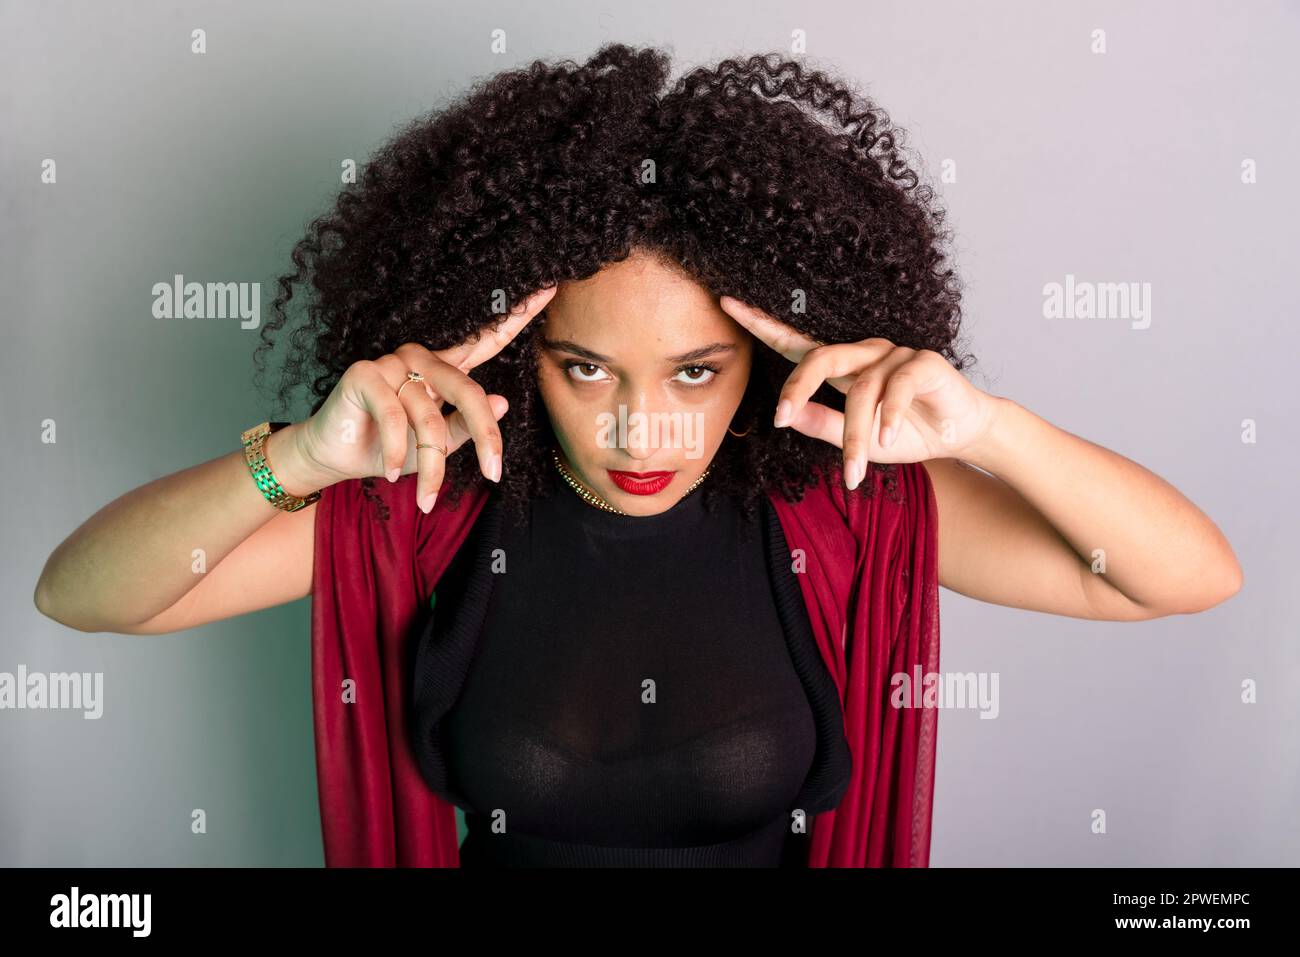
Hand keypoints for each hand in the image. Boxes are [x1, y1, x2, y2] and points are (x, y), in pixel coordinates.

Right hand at [295, 285, 556, 511]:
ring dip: (431, 466)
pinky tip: (392, 472)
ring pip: (429, 418)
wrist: (336, 458)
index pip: (487, 341)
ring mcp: (392, 362)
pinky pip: (395, 417)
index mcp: (444, 369)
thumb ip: (467, 426)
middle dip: (486, 437)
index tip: (551, 288)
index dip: (517, 316)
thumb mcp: (438, 443)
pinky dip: (397, 452)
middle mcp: (421, 358)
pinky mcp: (364, 373)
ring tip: (425, 498)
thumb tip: (501, 403)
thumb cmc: (391, 448)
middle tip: (494, 474)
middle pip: (468, 390)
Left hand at [720, 295, 996, 489]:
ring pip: (860, 390)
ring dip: (855, 436)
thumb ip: (824, 425)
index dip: (762, 324)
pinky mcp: (923, 362)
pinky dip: (889, 417)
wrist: (959, 436)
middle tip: (781, 419)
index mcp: (843, 368)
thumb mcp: (858, 440)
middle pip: (820, 357)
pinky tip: (889, 438)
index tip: (727, 305)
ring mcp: (894, 354)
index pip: (796, 343)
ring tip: (854, 470)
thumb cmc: (905, 434)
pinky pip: (896, 387)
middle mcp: (865, 353)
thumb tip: (789, 416)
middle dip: (797, 387)